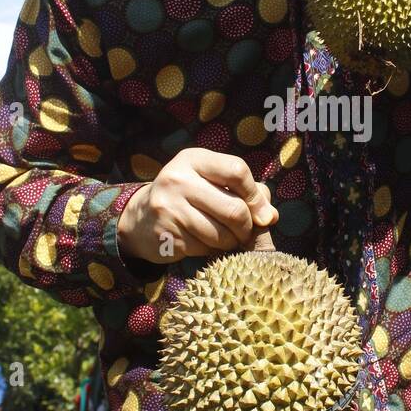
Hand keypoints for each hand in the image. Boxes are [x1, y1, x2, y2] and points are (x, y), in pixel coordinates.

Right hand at [117, 148, 277, 263]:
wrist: (140, 220)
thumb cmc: (189, 198)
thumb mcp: (211, 183)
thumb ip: (246, 192)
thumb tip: (270, 216)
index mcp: (193, 159)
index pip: (237, 171)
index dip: (256, 196)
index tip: (261, 212)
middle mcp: (178, 179)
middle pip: (234, 209)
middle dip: (246, 226)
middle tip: (244, 231)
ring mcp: (169, 208)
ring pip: (222, 234)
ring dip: (231, 242)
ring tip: (224, 238)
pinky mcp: (166, 235)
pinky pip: (205, 248)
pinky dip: (212, 250)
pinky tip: (203, 243)